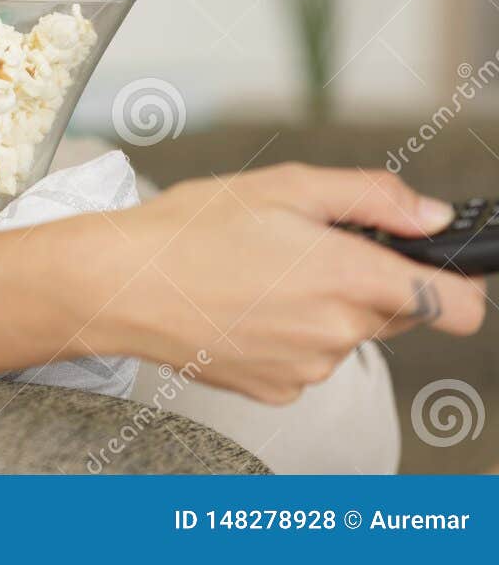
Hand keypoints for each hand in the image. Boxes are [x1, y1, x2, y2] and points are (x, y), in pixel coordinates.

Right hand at [79, 164, 484, 404]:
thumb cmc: (187, 230)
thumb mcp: (281, 186)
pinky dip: (287, 336)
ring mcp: (307, 368)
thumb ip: (371, 197)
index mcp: (347, 276)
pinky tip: (242, 308)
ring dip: (321, 308)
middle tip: (300, 250)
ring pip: (346, 334)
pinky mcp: (276, 390)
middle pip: (394, 311)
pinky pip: (307, 361)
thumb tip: (430, 216)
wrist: (118, 285)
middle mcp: (337, 332)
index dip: (457, 284)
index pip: (457, 306)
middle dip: (363, 280)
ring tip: (257, 276)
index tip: (432, 268)